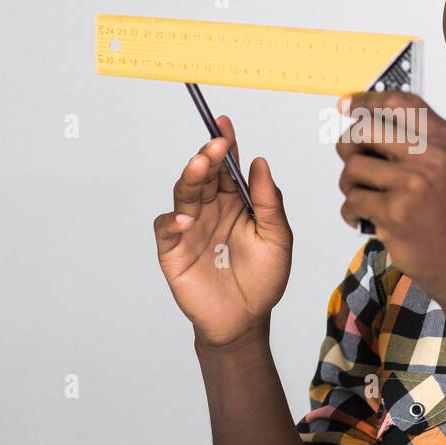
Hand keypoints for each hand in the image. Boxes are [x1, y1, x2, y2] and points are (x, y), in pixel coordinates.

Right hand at [154, 115, 292, 347]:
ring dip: (191, 178)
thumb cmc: (263, 279)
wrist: (245, 320)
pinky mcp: (174, 249)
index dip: (226, 145)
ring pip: (184, 193)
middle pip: (205, 175)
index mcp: (237, 202)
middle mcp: (212, 209)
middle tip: (215, 145)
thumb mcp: (278, 239)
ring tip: (200, 166)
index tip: (224, 124)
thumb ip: (270, 202)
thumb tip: (260, 163)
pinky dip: (173, 220)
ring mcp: (190, 227)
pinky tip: (187, 219)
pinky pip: (167, 228)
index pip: (229, 168)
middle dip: (209, 157)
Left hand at [335, 91, 445, 307]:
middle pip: (366, 128)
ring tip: (365, 199)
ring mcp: (416, 185)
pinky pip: (352, 200)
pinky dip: (351, 212)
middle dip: (348, 144)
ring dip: (349, 184)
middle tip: (351, 160)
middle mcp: (435, 157)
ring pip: (353, 166)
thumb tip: (360, 117)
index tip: (345, 104)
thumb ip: (415, 143)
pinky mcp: (397, 214)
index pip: (399, 102)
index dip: (367, 101)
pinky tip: (366, 221)